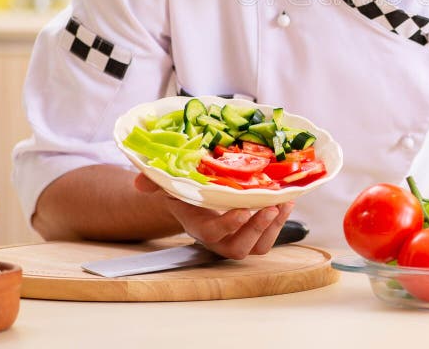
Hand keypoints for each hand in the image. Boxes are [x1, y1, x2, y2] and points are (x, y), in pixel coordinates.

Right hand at [134, 174, 293, 258]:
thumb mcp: (169, 184)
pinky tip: (288, 200)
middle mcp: (221, 238)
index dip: (229, 225)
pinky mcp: (255, 231)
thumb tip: (140, 181)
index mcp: (199, 226)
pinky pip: (270, 235)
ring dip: (274, 226)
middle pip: (240, 247)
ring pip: (259, 246)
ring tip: (283, 203)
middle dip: (257, 229)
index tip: (242, 210)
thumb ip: (155, 182)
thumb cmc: (185, 191)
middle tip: (270, 207)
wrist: (197, 197)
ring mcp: (239, 237)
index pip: (213, 234)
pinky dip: (281, 219)